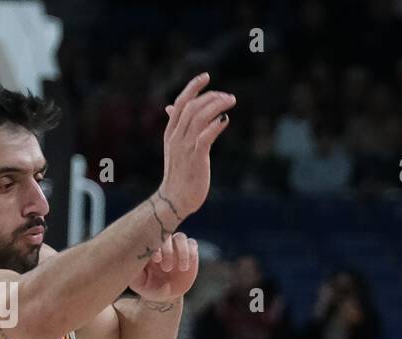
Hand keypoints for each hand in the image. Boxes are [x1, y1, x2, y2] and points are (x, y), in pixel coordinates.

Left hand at [130, 232, 197, 300]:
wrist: (167, 293)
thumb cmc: (151, 288)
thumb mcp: (143, 288)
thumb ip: (143, 283)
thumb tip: (158, 281)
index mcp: (148, 248)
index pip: (149, 238)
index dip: (155, 246)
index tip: (156, 259)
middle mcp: (161, 244)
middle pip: (166, 234)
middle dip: (168, 250)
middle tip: (166, 268)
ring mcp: (175, 246)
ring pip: (180, 237)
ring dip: (182, 251)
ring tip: (182, 268)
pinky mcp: (189, 250)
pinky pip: (192, 243)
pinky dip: (191, 253)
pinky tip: (186, 267)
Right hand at [158, 73, 235, 216]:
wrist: (174, 199)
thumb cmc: (179, 174)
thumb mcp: (174, 147)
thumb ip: (176, 127)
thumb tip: (171, 107)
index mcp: (171, 132)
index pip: (181, 102)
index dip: (193, 87)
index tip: (206, 76)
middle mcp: (176, 136)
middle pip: (192, 106)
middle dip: (211, 96)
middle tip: (229, 96)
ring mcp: (185, 146)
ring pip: (199, 117)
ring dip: (216, 106)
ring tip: (231, 102)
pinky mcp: (196, 158)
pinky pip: (205, 136)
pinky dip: (216, 126)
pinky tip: (225, 120)